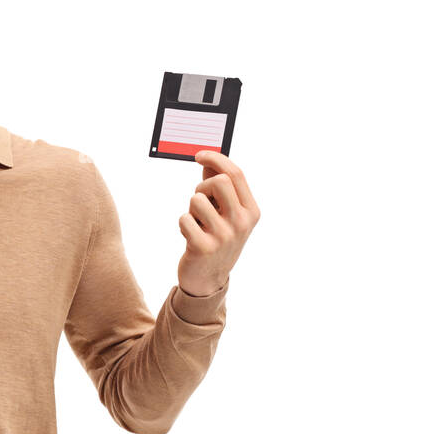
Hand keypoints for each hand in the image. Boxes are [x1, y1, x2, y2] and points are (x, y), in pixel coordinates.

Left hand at [177, 150, 260, 295]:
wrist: (208, 279)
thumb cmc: (215, 238)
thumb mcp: (224, 213)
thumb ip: (218, 187)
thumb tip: (208, 159)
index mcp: (252, 211)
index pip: (236, 174)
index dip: (216, 159)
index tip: (198, 154)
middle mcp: (242, 222)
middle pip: (219, 181)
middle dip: (203, 186)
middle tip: (199, 200)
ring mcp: (224, 236)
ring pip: (197, 199)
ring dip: (191, 208)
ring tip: (196, 222)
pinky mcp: (204, 247)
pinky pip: (184, 218)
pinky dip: (183, 223)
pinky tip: (190, 235)